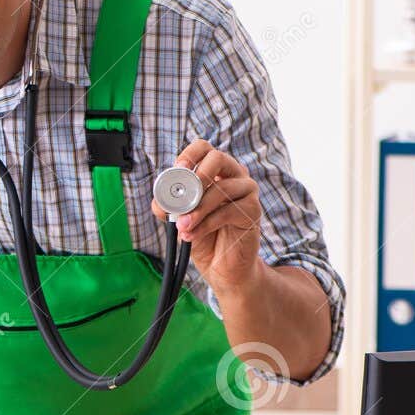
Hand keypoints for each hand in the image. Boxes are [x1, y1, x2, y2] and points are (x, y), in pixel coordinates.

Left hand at [149, 139, 262, 296]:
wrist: (222, 265)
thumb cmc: (202, 235)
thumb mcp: (178, 219)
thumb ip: (168, 206)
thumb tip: (161, 200)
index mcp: (214, 171)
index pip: (204, 148)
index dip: (190, 154)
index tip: (177, 168)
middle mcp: (233, 175)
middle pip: (218, 158)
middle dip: (197, 176)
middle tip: (184, 196)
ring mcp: (246, 191)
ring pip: (222, 188)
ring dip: (198, 208)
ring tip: (183, 226)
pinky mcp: (253, 210)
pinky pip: (228, 211)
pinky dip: (206, 224)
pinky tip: (192, 234)